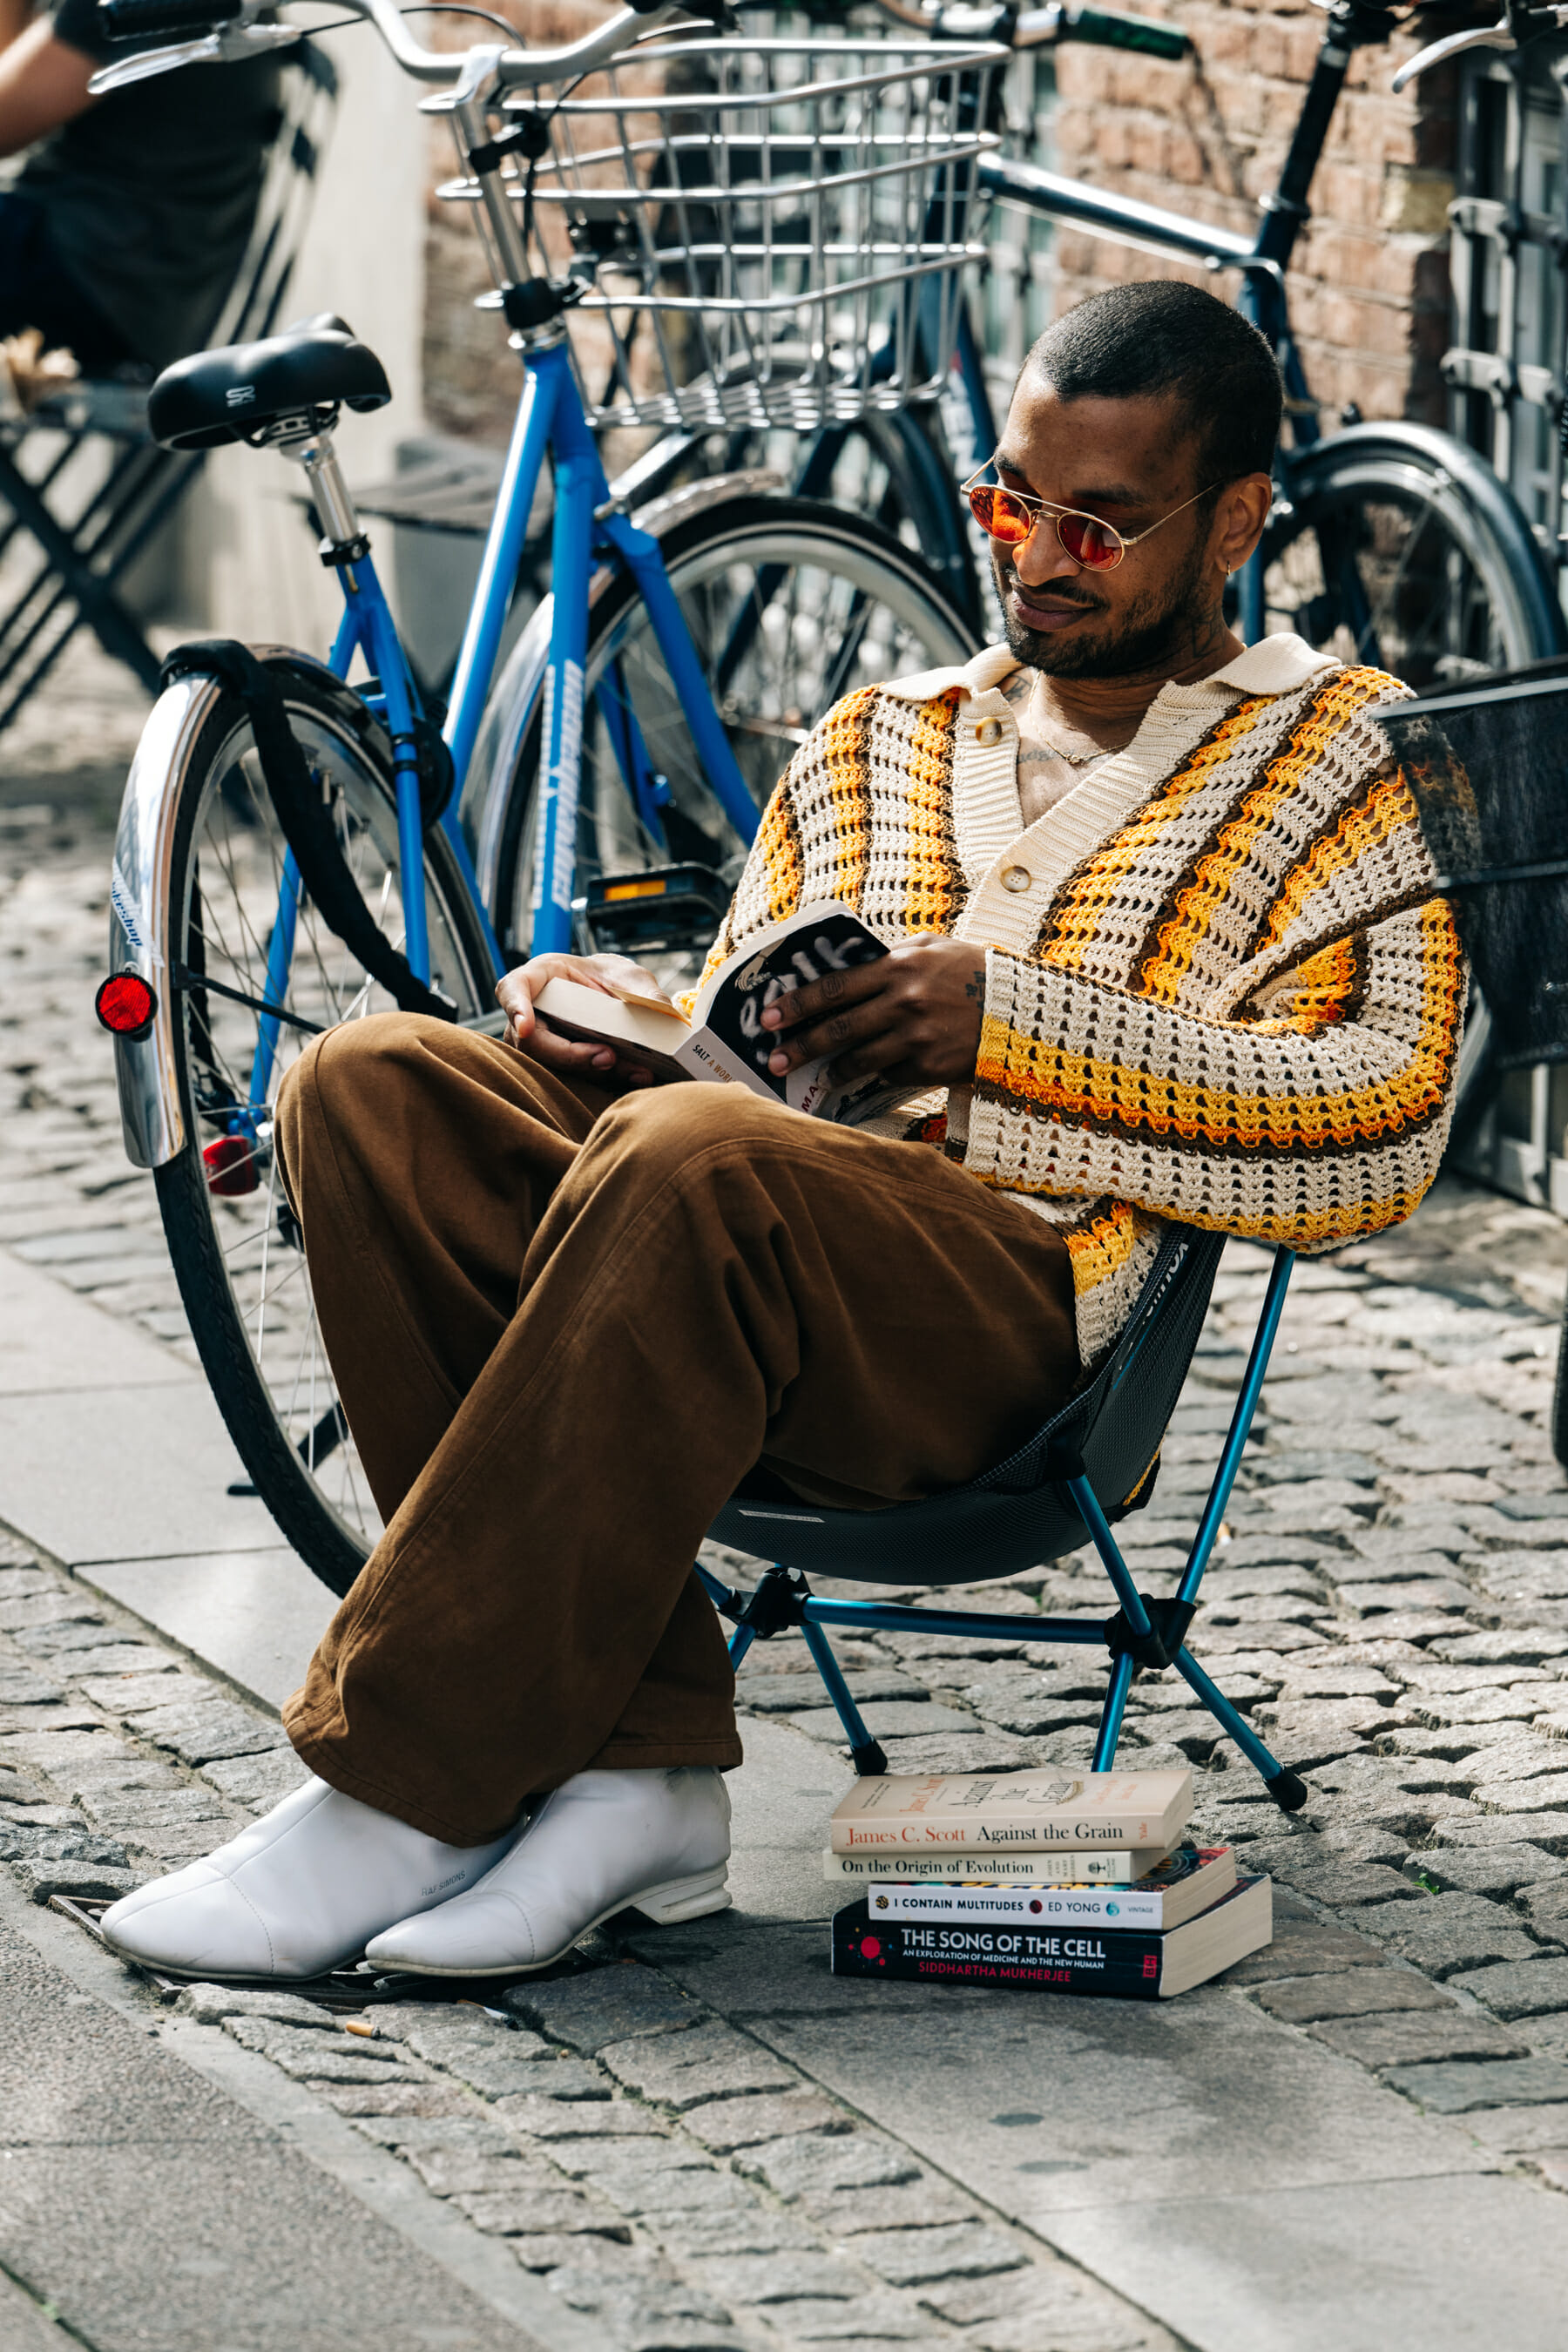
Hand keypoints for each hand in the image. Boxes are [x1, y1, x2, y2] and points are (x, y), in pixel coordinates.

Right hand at [496, 951, 664, 1087]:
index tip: (526, 1027)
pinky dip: (606, 1078)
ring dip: (591, 1071)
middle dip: (568, 1054)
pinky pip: (574, 1076)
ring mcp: (543, 1041)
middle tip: (606, 1057)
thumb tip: (662, 1011)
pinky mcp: (562, 1063)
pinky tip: (636, 1076)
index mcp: (542, 976)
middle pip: (531, 1039)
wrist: (616, 999)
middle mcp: (533, 1011)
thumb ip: (643, 990)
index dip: (516, 1008)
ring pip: (552, 1063)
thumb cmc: (613, 979)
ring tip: (634, 1071)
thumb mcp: (631, 976)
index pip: (513, 988)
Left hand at [759, 933, 986, 1089]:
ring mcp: (917, 1038)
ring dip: (831, 1071)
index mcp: (898, 967)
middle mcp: (904, 1003)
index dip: (795, 1004)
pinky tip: (868, 1075)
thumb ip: (888, 957)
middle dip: (799, 1046)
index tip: (766, 1017)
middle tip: (774, 1060)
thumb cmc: (971, 971)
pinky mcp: (929, 1066)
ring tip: (814, 1076)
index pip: (833, 988)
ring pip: (858, 1061)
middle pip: (837, 1029)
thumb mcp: (932, 948)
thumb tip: (844, 970)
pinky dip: (877, 1073)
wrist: (1020, 1008)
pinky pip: (889, 1073)